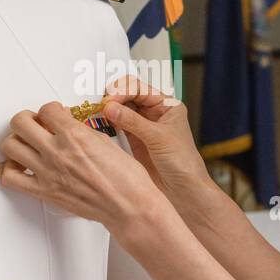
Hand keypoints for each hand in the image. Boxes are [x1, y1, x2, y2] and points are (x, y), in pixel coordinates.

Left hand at [0, 100, 164, 234]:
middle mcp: (57, 152)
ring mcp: (48, 172)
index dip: (50, 109)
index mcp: (75, 135)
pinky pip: (11, 178)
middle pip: (20, 122)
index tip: (54, 114)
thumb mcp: (105, 141)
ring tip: (26, 143)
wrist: (128, 206)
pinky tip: (22, 167)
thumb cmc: (125, 179)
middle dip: (27, 119)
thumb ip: (80, 131)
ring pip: (10, 146)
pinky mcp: (45, 192)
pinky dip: (11, 170)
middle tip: (35, 124)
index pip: (46, 109)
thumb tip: (67, 126)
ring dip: (16, 140)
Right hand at [101, 76, 209, 204]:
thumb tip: (109, 107)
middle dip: (112, 99)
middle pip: (127, 96)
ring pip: (119, 111)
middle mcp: (153, 113)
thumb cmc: (183, 162)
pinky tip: (100, 126)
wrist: (183, 191)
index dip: (122, 91)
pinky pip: (116, 127)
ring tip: (96, 116)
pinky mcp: (132, 141)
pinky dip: (107, 126)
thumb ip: (133, 121)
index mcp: (166, 105)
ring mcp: (142, 127)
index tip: (109, 101)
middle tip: (100, 107)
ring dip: (108, 112)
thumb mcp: (158, 138)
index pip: (139, 88)